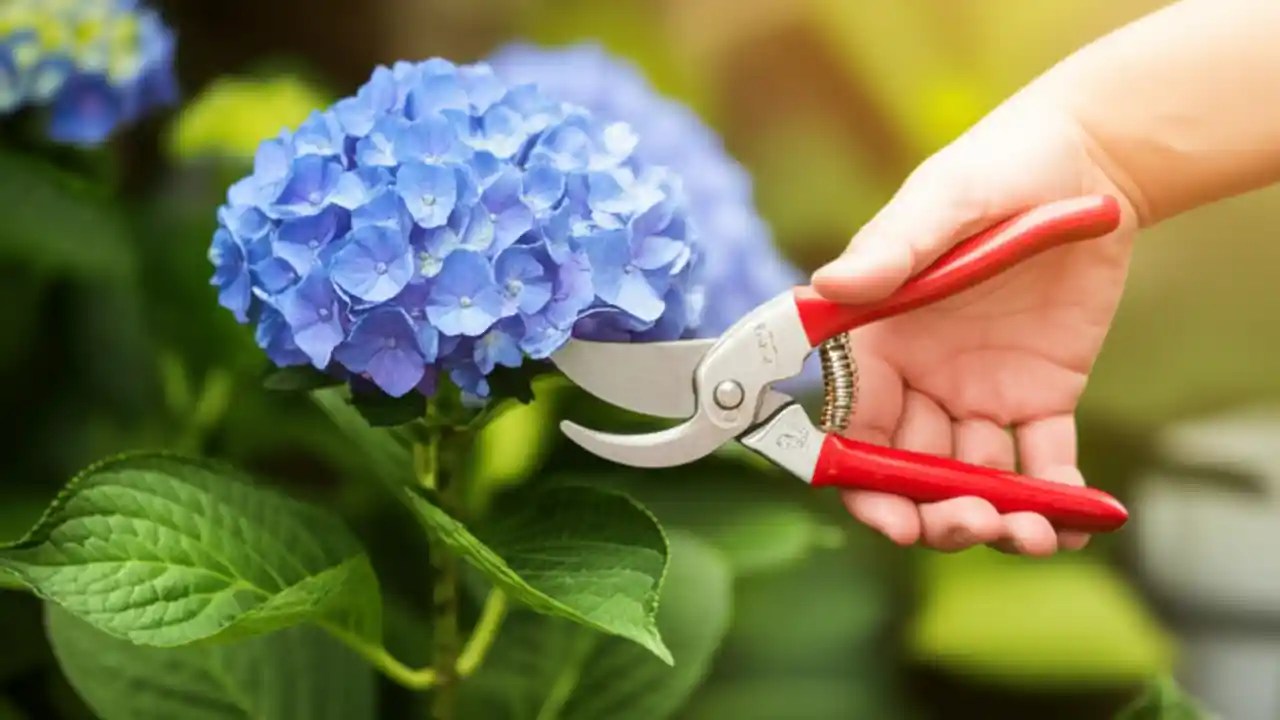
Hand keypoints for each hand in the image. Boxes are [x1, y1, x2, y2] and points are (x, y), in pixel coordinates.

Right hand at [811, 94, 1138, 555]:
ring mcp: (978, 392)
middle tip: (968, 526)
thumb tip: (830, 286)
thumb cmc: (998, 170)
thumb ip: (893, 249)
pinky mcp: (1039, 396)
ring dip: (994, 516)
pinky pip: (1042, 461)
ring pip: (973, 475)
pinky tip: (1072, 523)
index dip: (864, 481)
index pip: (855, 426)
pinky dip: (1056, 497)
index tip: (892, 519)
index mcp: (879, 339)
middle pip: (910, 466)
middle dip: (932, 511)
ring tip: (1028, 534)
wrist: (1088, 167)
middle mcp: (919, 377)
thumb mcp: (943, 203)